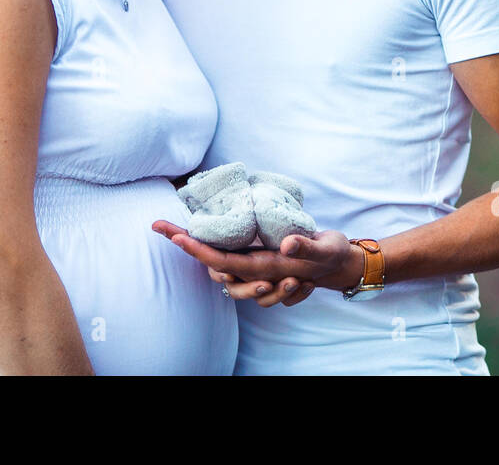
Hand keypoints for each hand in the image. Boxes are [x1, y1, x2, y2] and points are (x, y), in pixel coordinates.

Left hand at [152, 221, 363, 299]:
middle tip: (160, 226)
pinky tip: (196, 235)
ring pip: (217, 267)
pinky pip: (228, 261)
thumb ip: (306, 246)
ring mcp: (255, 267)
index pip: (225, 263)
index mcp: (267, 268)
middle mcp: (256, 271)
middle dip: (186, 245)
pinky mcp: (258, 258)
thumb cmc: (329, 255)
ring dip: (197, 251)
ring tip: (173, 232)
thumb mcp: (324, 249)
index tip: (177, 238)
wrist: (338, 263)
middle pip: (212, 263)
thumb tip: (286, 245)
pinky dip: (210, 249)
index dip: (199, 251)